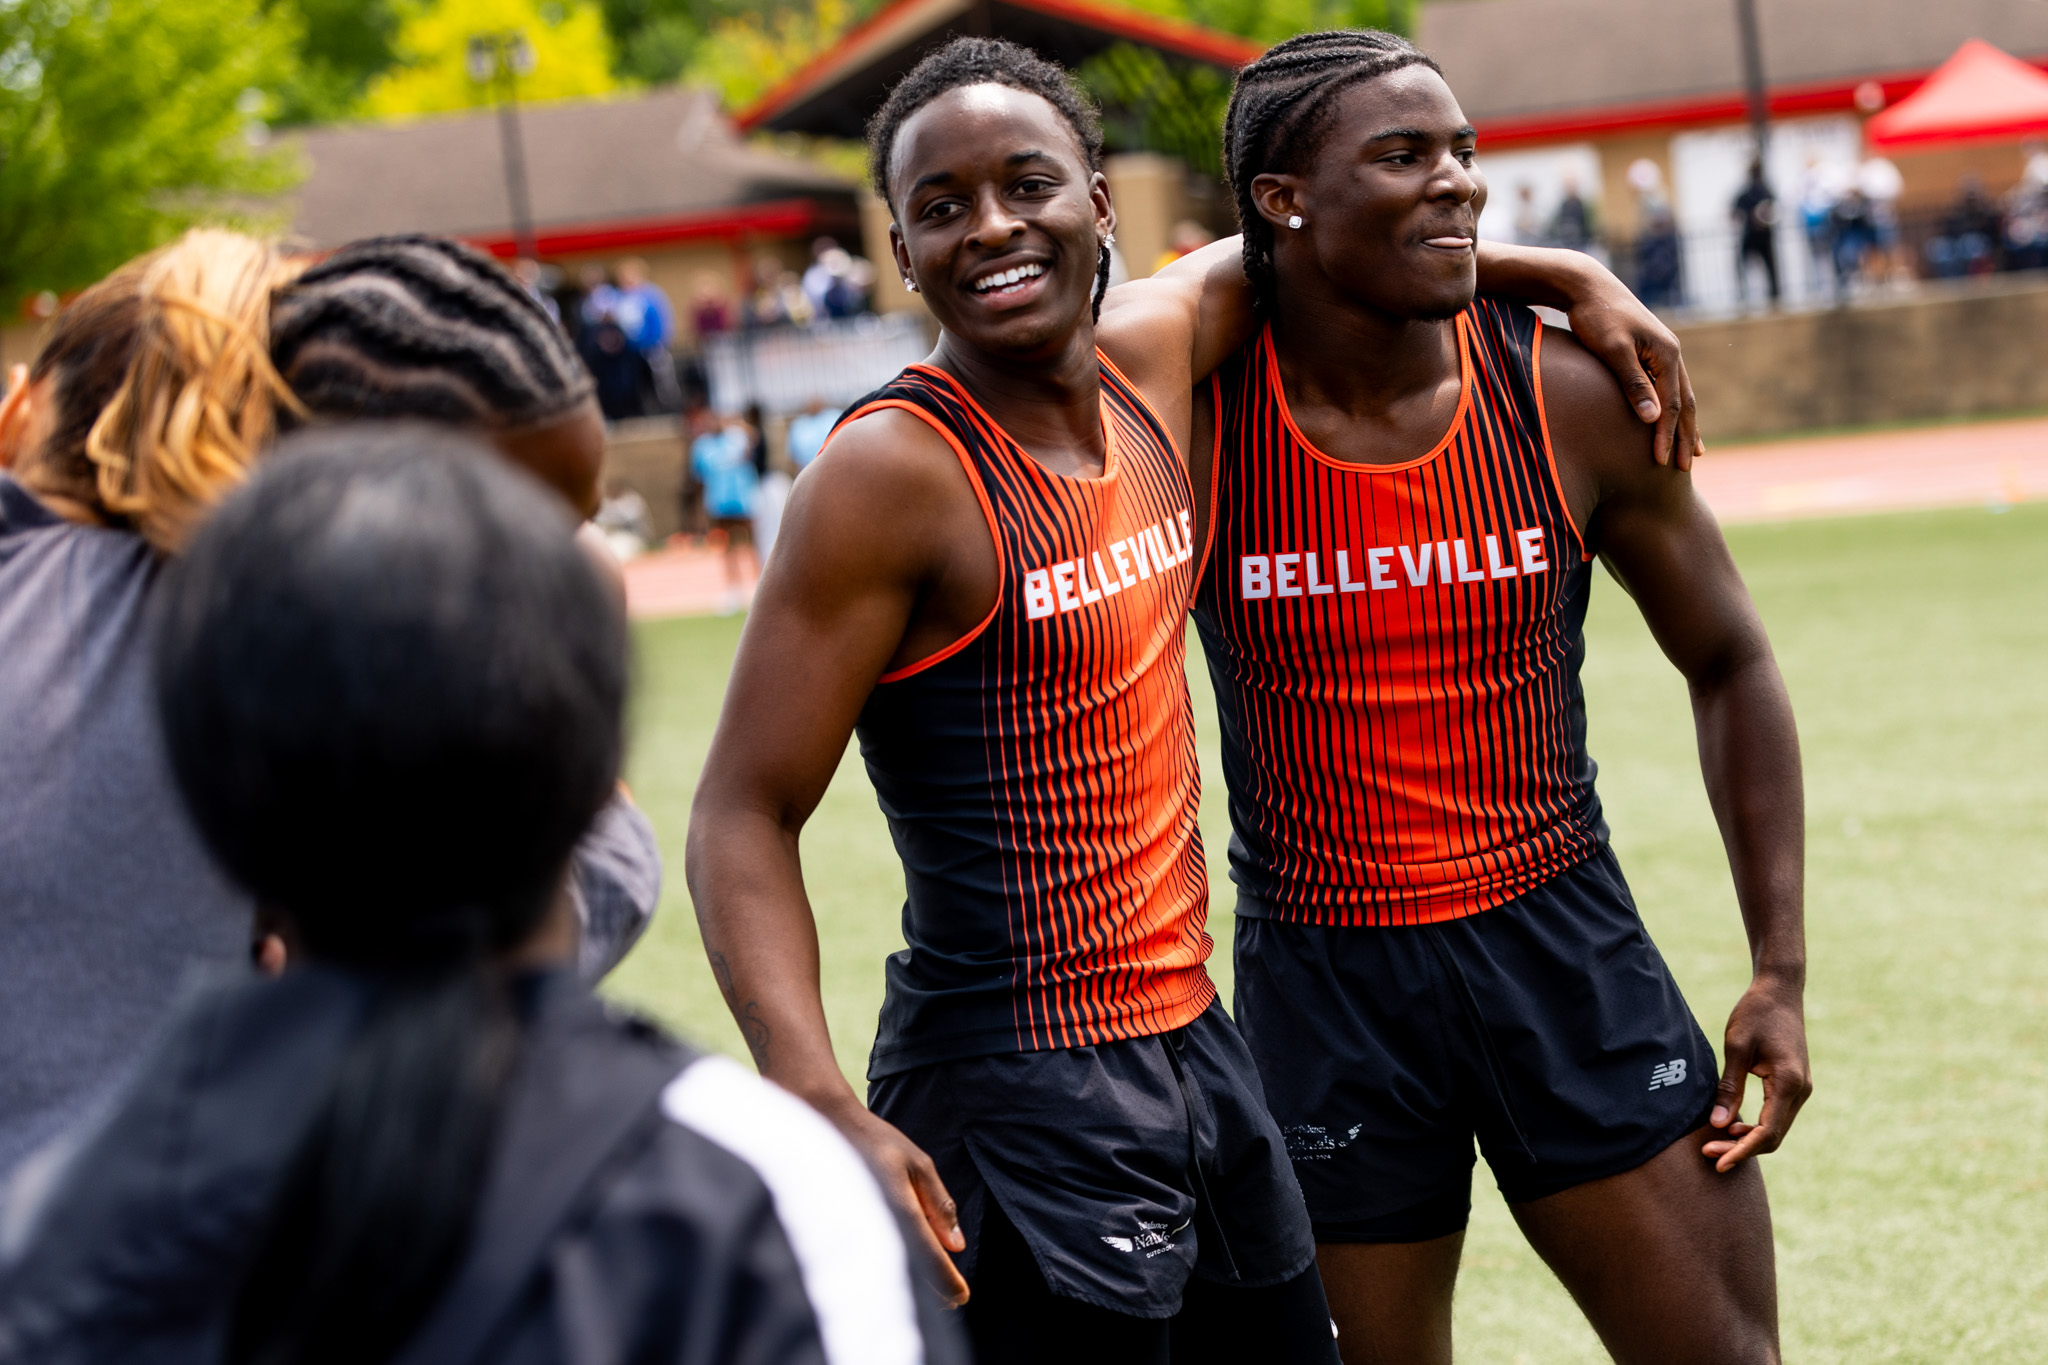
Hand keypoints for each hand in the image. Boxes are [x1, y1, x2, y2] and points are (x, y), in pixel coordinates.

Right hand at [821, 1098, 970, 1305]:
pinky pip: (870, 1260)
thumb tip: (956, 1246)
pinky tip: (903, 1273)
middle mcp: (876, 1224)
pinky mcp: (840, 1232)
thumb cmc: (876, 1141)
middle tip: (953, 1301)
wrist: (826, 1125)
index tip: (962, 1296)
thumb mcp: (918, 1164)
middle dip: (933, 1290)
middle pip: (909, 1273)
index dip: (948, 1281)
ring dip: (913, 1285)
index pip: (929, 1257)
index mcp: (900, 1206)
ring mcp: (855, 1230)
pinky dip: (890, 1271)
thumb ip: (939, 1204)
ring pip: (888, 1272)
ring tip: (935, 1295)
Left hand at [1559, 280, 1701, 470]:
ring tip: (1693, 453)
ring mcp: (1663, 353)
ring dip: (1686, 426)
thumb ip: (1632, 383)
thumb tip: (1652, 418)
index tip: (1661, 463)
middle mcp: (1671, 354)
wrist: (1588, 287)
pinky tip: (1671, 421)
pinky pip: (1669, 388)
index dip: (1666, 435)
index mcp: (1666, 355)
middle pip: (1684, 404)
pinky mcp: (1651, 354)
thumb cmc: (1595, 317)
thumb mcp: (1612, 350)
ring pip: (1681, 397)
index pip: (1671, 405)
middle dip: (1685, 437)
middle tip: (1685, 469)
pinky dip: (1674, 409)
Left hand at [1703, 973, 1810, 1171]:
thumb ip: (1730, 1087)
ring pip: (1776, 1129)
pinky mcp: (1794, 1086)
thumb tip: (1719, 1125)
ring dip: (1748, 1140)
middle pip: (1773, 1136)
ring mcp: (1801, 1090)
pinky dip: (1756, 1127)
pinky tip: (1731, 1127)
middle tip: (1707, 1152)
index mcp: (1790, 1083)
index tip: (1718, 1162)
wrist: (1779, 992)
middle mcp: (1802, 1091)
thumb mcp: (1737, 1047)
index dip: (1742, 1151)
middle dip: (1741, 1149)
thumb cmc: (1756, 1014)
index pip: (1768, 1132)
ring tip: (1713, 1142)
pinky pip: (1776, 1116)